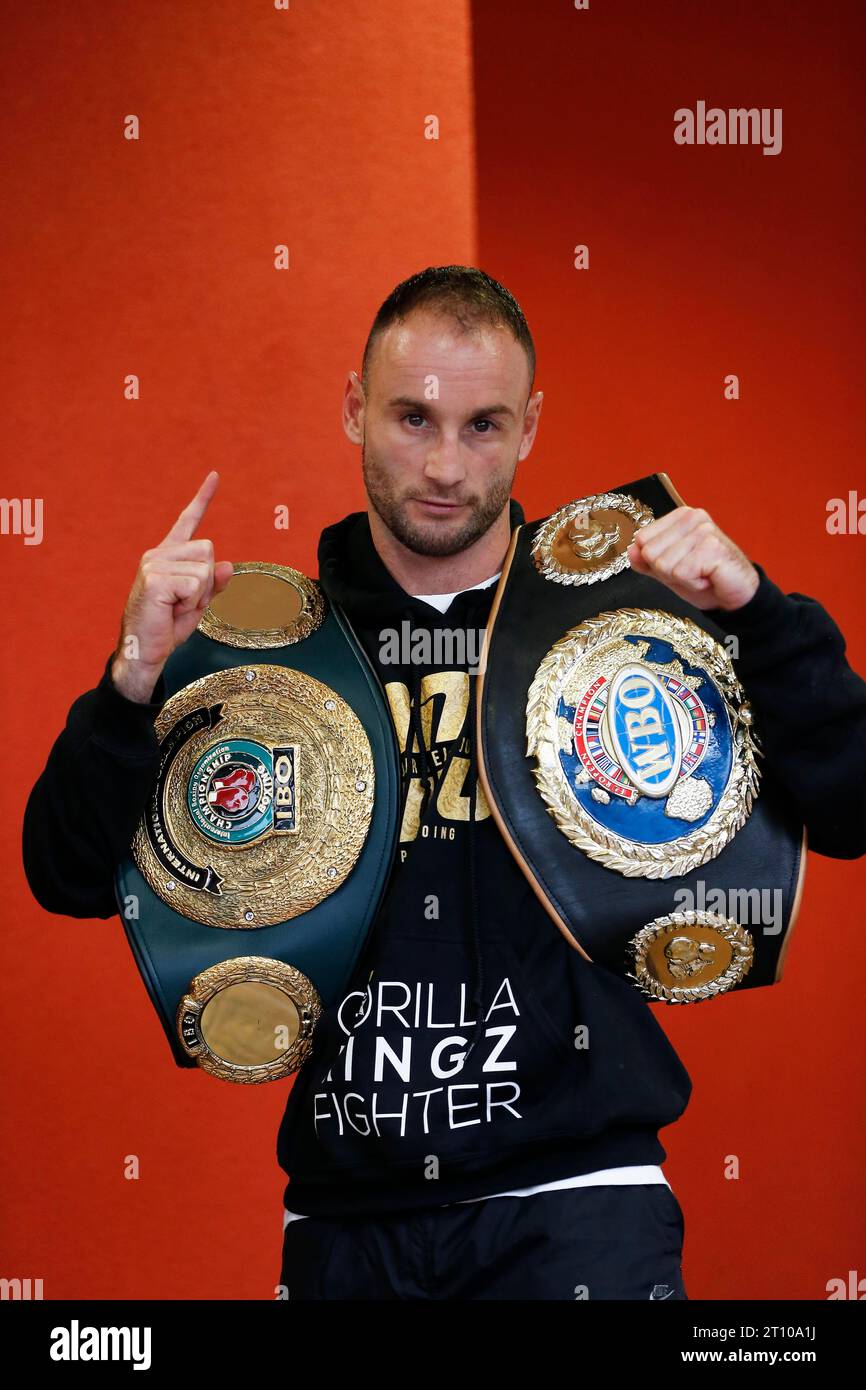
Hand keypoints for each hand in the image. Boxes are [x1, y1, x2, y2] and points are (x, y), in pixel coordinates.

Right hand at [111, 471, 233, 702]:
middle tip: (184, 603)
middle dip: (206, 583)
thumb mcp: (196, 604)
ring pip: (204, 569)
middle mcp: (158, 554)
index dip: (203, 498)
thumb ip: (212, 584)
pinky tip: (170, 610)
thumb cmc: (166, 628)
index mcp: (168, 556)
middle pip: (208, 550)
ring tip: (175, 607)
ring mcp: (154, 564)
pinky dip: (191, 603)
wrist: (144, 651)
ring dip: (198, 595)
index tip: (215, 476)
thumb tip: (228, 565)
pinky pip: (195, 585)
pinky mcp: (155, 578)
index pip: (187, 521)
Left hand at [626, 506, 759, 611]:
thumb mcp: (668, 571)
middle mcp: (692, 517)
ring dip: (683, 579)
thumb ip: (646, 560)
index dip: (656, 561)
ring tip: (702, 574)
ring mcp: (703, 530)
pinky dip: (693, 583)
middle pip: (650, 553)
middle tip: (693, 571)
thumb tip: (631, 550)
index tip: (680, 564)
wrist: (735, 596)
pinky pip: (681, 573)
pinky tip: (709, 578)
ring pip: (664, 565)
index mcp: (680, 516)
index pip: (642, 540)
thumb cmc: (704, 579)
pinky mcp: (712, 547)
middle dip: (668, 572)